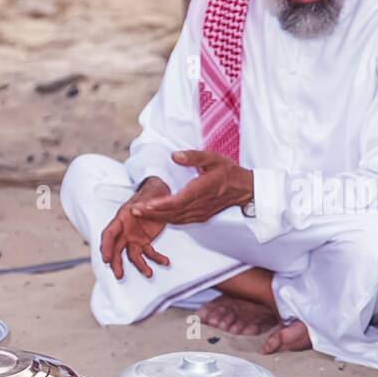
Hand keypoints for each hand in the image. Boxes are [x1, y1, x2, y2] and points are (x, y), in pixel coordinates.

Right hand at [99, 178, 170, 278]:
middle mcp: (125, 231)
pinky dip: (156, 258)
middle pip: (117, 249)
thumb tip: (134, 210)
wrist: (159, 195)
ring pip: (133, 255)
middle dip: (116, 263)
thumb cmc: (148, 195)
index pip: (109, 235)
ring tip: (149, 273)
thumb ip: (140, 206)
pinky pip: (149, 253)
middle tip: (118, 274)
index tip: (106, 259)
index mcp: (121, 219)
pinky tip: (165, 261)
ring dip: (140, 266)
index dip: (106, 247)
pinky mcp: (144, 241)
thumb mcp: (145, 198)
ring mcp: (134, 237)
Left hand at [128, 150, 253, 224]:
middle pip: (173, 212)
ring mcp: (201, 213)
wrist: (244, 189)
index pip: (179, 200)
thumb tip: (175, 155)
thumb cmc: (229, 172)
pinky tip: (157, 216)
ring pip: (175, 218)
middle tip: (133, 210)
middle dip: (152, 212)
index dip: (161, 204)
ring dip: (157, 217)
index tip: (145, 204)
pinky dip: (167, 219)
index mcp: (203, 189)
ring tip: (140, 213)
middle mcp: (201, 204)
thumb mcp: (213, 157)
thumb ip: (194, 156)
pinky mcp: (201, 217)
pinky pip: (181, 220)